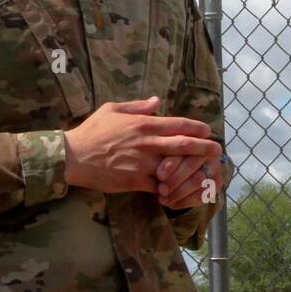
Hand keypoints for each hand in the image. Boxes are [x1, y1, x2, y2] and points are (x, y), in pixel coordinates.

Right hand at [64, 97, 222, 193]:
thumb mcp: (112, 110)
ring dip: (193, 170)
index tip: (208, 130)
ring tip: (207, 172)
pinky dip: (173, 189)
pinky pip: (161, 186)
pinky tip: (184, 190)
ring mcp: (143, 163)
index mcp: (143, 124)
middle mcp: (147, 143)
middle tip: (217, 150)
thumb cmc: (91, 131)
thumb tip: (157, 101)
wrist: (72, 157)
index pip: (178, 124)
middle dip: (204, 147)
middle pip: (184, 145)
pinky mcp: (136, 181)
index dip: (197, 127)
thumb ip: (137, 106)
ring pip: (176, 167)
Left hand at [156, 152, 224, 208]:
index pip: (185, 149)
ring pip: (197, 181)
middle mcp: (209, 152)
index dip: (173, 163)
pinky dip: (184, 202)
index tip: (159, 175)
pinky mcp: (215, 184)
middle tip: (161, 190)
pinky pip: (202, 195)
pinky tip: (172, 204)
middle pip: (192, 165)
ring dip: (179, 193)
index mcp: (196, 138)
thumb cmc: (166, 158)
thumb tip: (160, 174)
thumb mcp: (162, 154)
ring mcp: (215, 168)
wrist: (178, 168)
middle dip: (175, 180)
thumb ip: (162, 157)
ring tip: (163, 199)